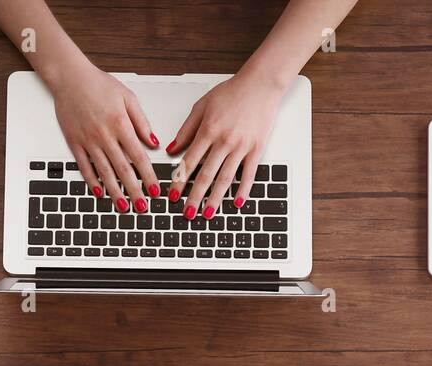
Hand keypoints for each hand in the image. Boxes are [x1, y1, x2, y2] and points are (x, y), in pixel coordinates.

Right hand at [51, 63, 161, 212]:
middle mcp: (104, 135)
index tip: (155, 190)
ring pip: (104, 172)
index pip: (139, 157)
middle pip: (123, 170)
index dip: (148, 176)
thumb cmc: (99, 85)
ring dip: (115, 192)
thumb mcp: (128, 98)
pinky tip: (99, 193)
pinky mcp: (75, 142)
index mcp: (121, 124)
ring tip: (123, 206)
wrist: (70, 77)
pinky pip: (85, 167)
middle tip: (142, 207)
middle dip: (134, 191)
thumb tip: (154, 143)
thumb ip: (142, 122)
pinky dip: (92, 181)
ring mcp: (88, 141)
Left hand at [165, 70, 286, 218]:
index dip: (179, 181)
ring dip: (215, 199)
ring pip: (225, 179)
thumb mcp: (202, 106)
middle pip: (205, 175)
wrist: (260, 84)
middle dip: (194, 197)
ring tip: (207, 214)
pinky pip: (249, 174)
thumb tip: (172, 149)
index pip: (189, 162)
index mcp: (208, 130)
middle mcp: (223, 141)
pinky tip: (236, 202)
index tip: (172, 195)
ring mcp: (241, 147)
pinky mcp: (256, 149)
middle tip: (187, 214)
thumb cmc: (231, 93)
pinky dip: (243, 190)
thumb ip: (186, 129)